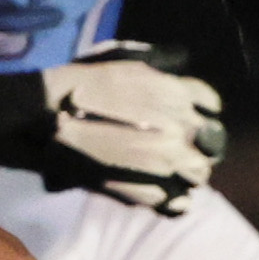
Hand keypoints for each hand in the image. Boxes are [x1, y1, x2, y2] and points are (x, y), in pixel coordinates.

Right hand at [41, 44, 226, 212]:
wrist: (46, 117)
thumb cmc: (83, 85)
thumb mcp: (126, 62)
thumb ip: (161, 63)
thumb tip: (183, 58)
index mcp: (176, 94)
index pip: (211, 104)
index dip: (202, 110)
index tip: (190, 114)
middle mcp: (180, 128)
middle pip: (212, 143)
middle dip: (199, 144)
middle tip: (179, 145)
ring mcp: (166, 163)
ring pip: (199, 174)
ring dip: (188, 172)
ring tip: (169, 170)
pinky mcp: (148, 191)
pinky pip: (177, 201)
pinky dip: (172, 198)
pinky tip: (160, 189)